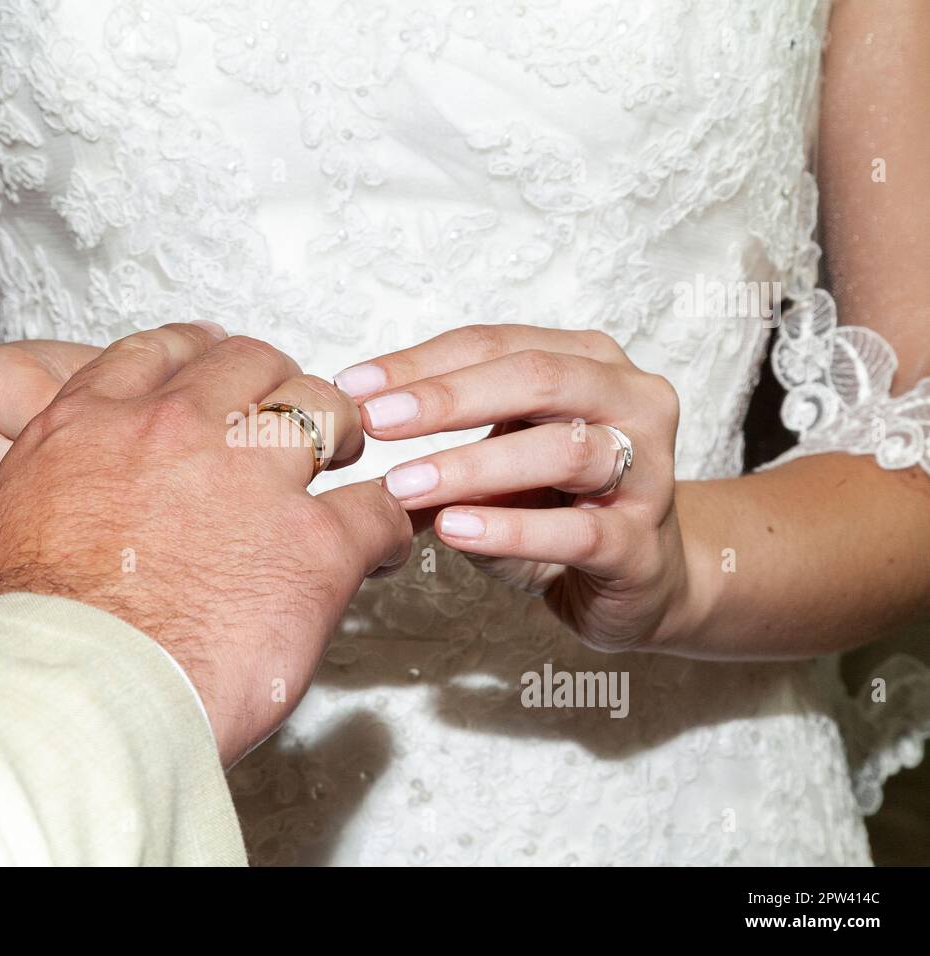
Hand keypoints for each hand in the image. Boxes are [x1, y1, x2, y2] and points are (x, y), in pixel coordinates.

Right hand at [0, 322, 412, 764]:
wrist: (67, 700)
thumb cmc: (29, 642)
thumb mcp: (6, 527)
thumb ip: (54, 488)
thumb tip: (68, 507)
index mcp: (94, 424)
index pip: (163, 351)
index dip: (204, 355)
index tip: (220, 369)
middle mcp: (175, 431)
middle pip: (251, 363)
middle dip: (276, 384)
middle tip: (290, 417)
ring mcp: (250, 479)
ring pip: (323, 409)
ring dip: (339, 430)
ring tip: (346, 461)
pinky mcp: (312, 544)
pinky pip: (377, 510)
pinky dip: (387, 526)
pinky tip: (381, 548)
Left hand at [336, 324, 689, 651]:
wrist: (643, 578)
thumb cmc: (562, 504)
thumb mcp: (503, 453)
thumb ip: (454, 431)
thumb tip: (366, 416)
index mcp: (590, 362)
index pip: (495, 344)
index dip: (420, 362)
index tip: (352, 385)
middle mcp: (630, 401)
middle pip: (536, 378)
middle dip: (446, 398)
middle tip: (375, 421)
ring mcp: (647, 471)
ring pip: (560, 452)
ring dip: (472, 466)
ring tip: (403, 485)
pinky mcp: (641, 543)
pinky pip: (575, 531)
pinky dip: (510, 528)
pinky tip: (454, 530)